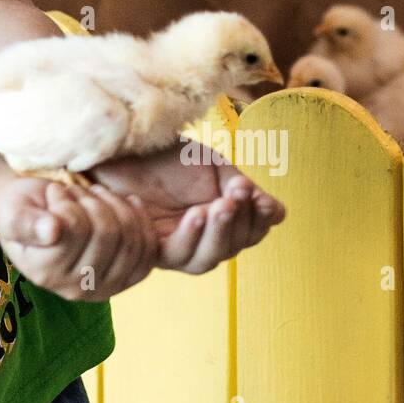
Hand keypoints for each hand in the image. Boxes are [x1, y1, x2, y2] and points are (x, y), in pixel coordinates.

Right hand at [0, 173, 158, 301]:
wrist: (35, 217)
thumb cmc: (21, 209)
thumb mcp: (13, 210)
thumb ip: (26, 222)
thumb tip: (51, 230)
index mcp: (45, 273)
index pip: (75, 228)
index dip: (68, 201)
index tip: (54, 192)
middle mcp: (74, 289)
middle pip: (106, 233)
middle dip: (93, 200)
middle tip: (76, 192)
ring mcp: (104, 289)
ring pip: (129, 238)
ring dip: (115, 206)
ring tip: (95, 196)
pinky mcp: (126, 280)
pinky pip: (148, 252)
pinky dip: (142, 221)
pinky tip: (128, 202)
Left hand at [78, 143, 285, 273]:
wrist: (122, 143)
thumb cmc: (166, 154)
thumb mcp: (214, 167)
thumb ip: (242, 191)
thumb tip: (281, 215)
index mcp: (217, 219)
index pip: (249, 233)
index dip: (261, 221)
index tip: (265, 201)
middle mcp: (197, 238)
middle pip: (229, 250)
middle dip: (240, 225)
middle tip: (239, 197)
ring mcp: (171, 245)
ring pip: (205, 260)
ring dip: (218, 233)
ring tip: (220, 205)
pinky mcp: (147, 245)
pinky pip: (175, 254)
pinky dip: (191, 236)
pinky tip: (195, 214)